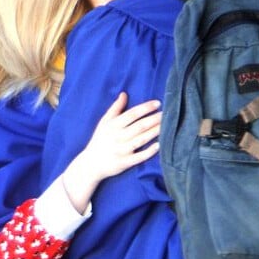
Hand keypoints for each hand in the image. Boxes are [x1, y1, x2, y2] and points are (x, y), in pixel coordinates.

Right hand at [61, 93, 161, 210]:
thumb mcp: (104, 122)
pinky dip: (150, 151)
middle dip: (154, 119)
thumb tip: (124, 94)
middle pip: (139, 126)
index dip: (145, 108)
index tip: (158, 103)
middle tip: (166, 113)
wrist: (91, 164)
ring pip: (141, 139)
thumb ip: (115, 108)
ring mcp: (122, 150)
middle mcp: (118, 137)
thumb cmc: (99, 140)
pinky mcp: (125, 162)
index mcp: (113, 125)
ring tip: (167, 125)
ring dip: (155, 132)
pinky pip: (140, 156)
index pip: (132, 114)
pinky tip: (160, 145)